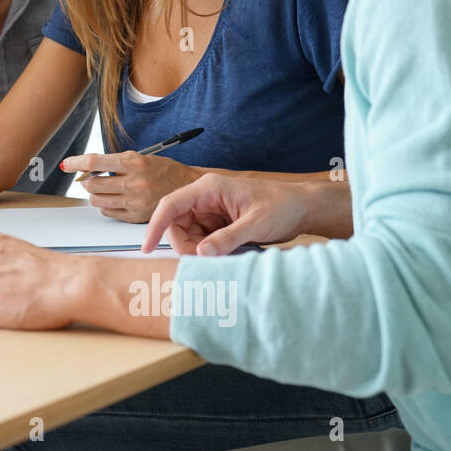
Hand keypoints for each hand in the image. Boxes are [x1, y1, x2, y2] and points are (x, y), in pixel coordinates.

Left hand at [62, 152, 201, 222]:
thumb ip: (116, 163)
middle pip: (92, 184)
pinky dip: (106, 206)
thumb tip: (88, 167)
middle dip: (86, 181)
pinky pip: (108, 213)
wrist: (189, 188)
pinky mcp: (136, 216)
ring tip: (105, 189)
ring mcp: (135, 202)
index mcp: (134, 163)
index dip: (76, 163)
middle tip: (90, 179)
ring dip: (95, 195)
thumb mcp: (141, 158)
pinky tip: (115, 200)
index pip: (95, 162)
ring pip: (97, 200)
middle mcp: (134, 183)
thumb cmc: (163, 170)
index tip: (66, 164)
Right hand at [143, 173, 308, 255]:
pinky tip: (227, 253)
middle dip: (184, 245)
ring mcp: (211, 210)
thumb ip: (227, 239)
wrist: (303, 208)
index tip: (147, 248)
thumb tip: (200, 253)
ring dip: (198, 249)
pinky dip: (208, 251)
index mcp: (210, 188)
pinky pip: (202, 239)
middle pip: (176, 223)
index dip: (155, 226)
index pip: (171, 205)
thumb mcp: (256, 224)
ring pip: (188, 234)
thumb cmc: (283, 206)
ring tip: (224, 256)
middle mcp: (206, 197)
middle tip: (202, 261)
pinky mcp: (218, 222)